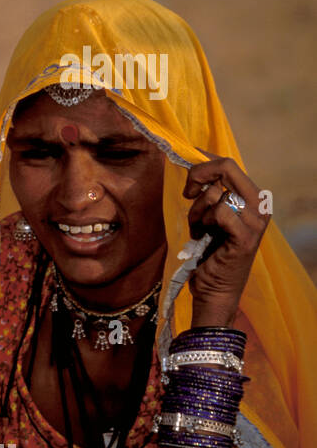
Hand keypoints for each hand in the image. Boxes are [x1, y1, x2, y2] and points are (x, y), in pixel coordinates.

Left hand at [182, 155, 269, 326]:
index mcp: (254, 195)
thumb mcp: (207, 212)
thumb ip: (208, 188)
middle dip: (197, 177)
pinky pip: (219, 212)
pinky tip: (205, 237)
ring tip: (200, 229)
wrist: (213, 288)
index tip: (186, 175)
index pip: (228, 163)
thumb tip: (193, 159)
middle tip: (188, 194)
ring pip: (216, 193)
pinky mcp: (246, 237)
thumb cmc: (208, 249)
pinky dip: (204, 223)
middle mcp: (261, 204)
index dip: (201, 162)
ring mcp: (257, 221)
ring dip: (197, 211)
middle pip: (225, 167)